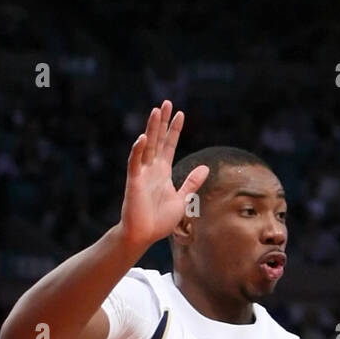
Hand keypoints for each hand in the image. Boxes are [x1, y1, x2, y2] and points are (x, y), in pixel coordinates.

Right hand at [119, 101, 208, 251]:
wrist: (143, 236)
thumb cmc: (159, 220)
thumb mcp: (182, 200)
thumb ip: (192, 183)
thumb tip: (205, 167)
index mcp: (163, 172)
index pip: (169, 145)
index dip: (174, 130)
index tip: (181, 114)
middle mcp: (152, 169)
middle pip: (158, 140)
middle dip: (162, 122)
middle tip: (167, 103)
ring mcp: (142, 173)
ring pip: (147, 146)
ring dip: (151, 129)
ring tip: (157, 111)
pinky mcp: (134, 181)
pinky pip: (135, 163)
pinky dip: (137, 151)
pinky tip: (142, 138)